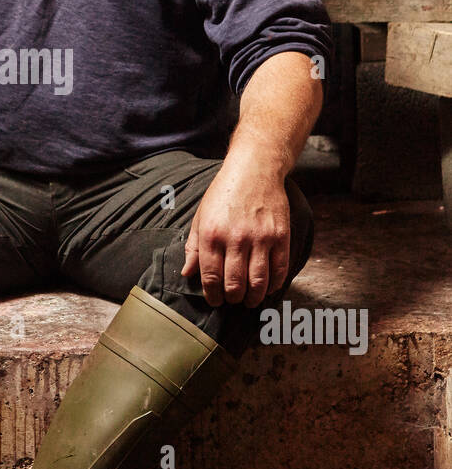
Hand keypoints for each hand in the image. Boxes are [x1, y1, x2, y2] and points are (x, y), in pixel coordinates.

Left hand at [181, 160, 290, 309]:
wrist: (254, 169)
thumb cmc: (224, 192)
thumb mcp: (201, 216)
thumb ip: (193, 247)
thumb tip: (187, 273)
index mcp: (211, 235)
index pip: (211, 277)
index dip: (212, 295)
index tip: (214, 300)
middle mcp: (235, 238)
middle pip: (235, 284)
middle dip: (233, 298)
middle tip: (233, 299)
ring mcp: (260, 238)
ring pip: (258, 282)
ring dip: (253, 297)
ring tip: (249, 299)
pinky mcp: (280, 236)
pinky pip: (279, 269)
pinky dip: (274, 284)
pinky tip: (268, 287)